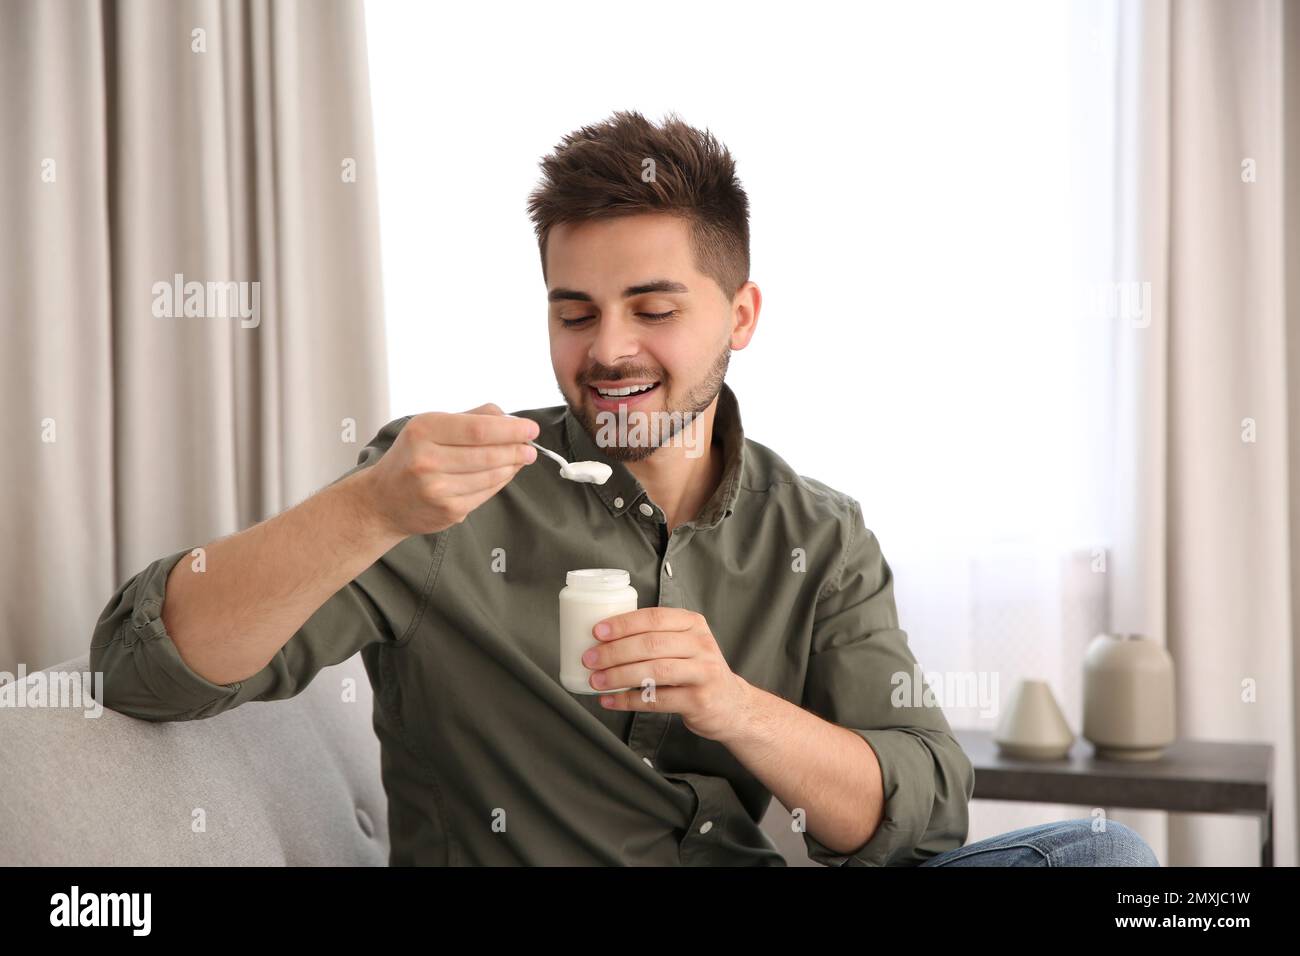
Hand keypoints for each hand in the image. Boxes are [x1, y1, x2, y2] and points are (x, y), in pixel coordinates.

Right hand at [364, 403, 538, 536]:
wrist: (383, 501)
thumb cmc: (412, 457)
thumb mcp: (431, 427)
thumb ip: (471, 418)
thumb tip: (509, 418)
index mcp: (424, 430)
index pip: (479, 429)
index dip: (511, 429)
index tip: (531, 428)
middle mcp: (427, 459)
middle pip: (488, 453)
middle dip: (517, 450)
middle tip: (531, 448)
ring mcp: (437, 488)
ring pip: (491, 475)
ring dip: (512, 466)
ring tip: (521, 459)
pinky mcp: (448, 510)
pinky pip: (486, 493)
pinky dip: (500, 482)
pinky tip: (503, 474)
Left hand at [584, 606, 752, 742]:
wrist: (731, 704)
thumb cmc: (696, 670)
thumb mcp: (686, 643)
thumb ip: (656, 636)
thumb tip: (604, 638)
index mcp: (693, 623)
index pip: (654, 617)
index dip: (623, 624)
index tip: (597, 631)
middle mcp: (701, 644)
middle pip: (651, 644)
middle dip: (614, 652)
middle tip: (589, 659)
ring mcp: (703, 672)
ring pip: (654, 671)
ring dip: (619, 676)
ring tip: (596, 681)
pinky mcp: (699, 700)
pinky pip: (657, 700)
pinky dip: (629, 701)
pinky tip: (610, 701)